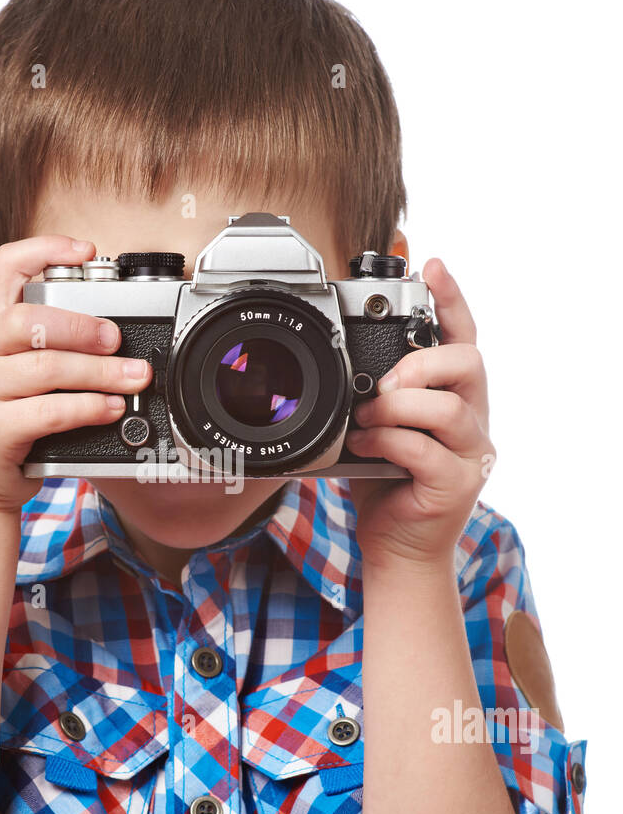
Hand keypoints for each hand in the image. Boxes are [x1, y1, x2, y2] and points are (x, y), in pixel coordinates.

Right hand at [0, 236, 151, 511]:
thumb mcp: (9, 369)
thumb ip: (43, 344)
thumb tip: (113, 328)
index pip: (5, 267)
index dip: (45, 249)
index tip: (87, 251)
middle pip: (30, 319)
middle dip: (82, 325)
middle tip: (118, 338)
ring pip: (46, 367)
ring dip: (99, 371)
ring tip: (134, 377)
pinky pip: (49, 411)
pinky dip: (88, 407)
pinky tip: (112, 408)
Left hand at [343, 258, 494, 570]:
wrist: (397, 548)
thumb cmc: (386, 483)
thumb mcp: (376, 425)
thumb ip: (371, 391)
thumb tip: (341, 356)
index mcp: (454, 396)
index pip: (464, 336)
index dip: (451, 298)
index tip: (433, 265)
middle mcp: (472, 419)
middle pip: (470, 363)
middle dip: (421, 362)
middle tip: (383, 383)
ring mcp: (471, 454)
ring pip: (449, 408)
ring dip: (398, 406)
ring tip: (366, 418)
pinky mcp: (457, 485)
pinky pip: (426, 451)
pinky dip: (387, 442)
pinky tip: (364, 445)